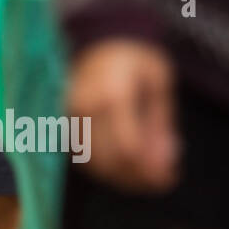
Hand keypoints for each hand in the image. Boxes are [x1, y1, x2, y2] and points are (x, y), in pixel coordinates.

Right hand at [68, 39, 178, 193]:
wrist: (97, 43)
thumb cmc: (133, 61)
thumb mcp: (158, 83)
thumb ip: (160, 123)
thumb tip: (165, 160)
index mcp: (112, 94)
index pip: (127, 146)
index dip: (146, 169)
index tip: (166, 179)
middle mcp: (85, 108)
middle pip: (108, 159)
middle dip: (134, 177)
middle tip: (157, 185)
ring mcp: (68, 117)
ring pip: (92, 162)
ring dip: (118, 178)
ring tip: (143, 182)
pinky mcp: (62, 124)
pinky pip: (81, 155)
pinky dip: (102, 169)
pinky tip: (122, 171)